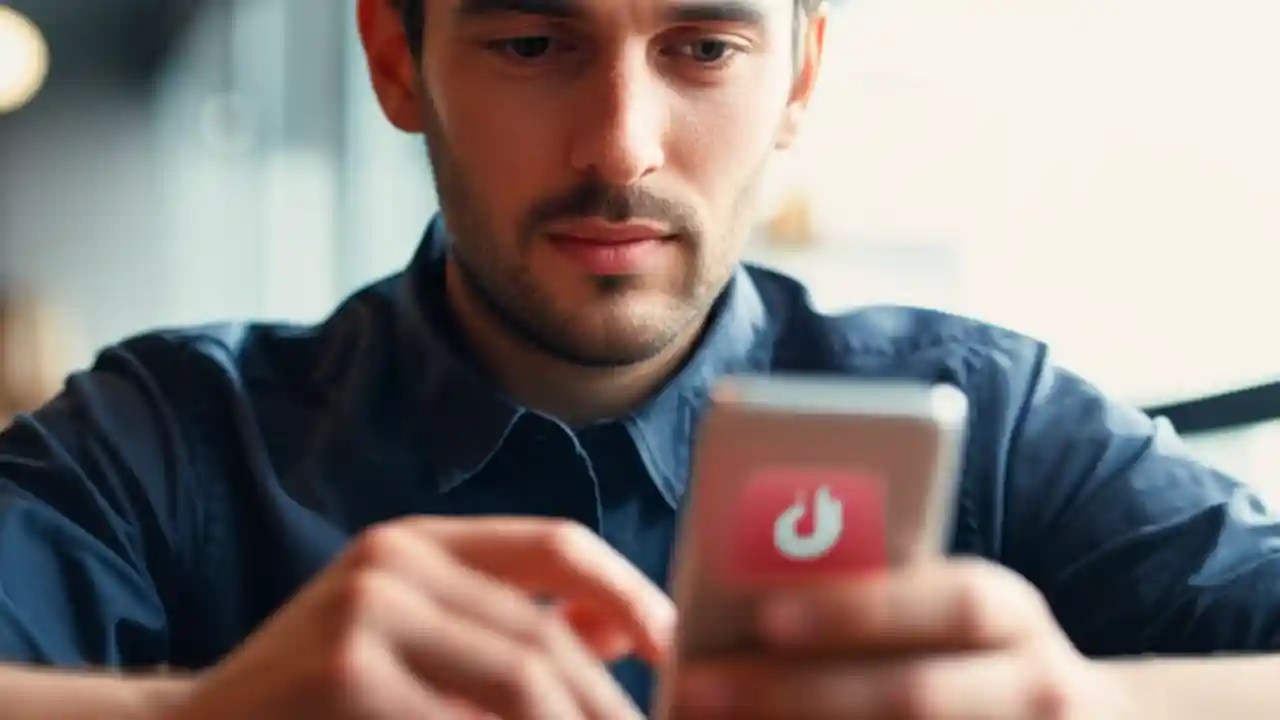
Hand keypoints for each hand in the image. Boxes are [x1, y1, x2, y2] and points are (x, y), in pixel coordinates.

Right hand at [168, 517, 673, 719]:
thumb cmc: (317, 693)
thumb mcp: (413, 636)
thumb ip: (509, 626)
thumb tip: (624, 629)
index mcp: (417, 543)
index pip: (555, 546)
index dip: (631, 593)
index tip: (675, 647)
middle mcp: (391, 565)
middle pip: (544, 638)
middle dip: (608, 707)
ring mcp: (362, 620)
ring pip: (521, 682)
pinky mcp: (346, 678)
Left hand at [670, 559, 1118, 718]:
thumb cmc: (978, 652)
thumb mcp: (955, 611)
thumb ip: (878, 592)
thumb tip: (750, 593)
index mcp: (1013, 616)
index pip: (952, 603)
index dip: (862, 608)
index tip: (766, 614)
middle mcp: (1035, 689)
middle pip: (913, 695)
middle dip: (795, 692)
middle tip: (696, 687)